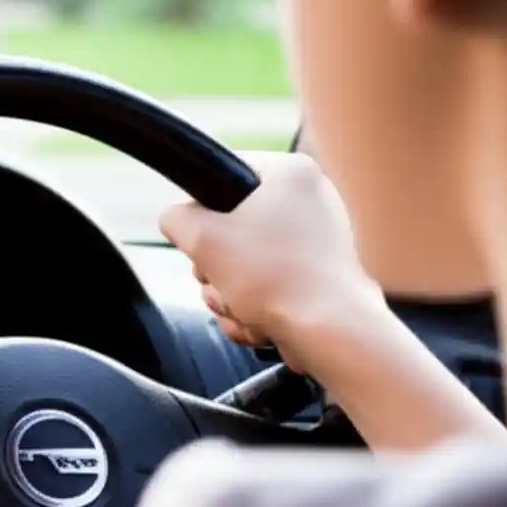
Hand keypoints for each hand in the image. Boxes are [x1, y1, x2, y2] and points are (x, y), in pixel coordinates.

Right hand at [159, 153, 384, 371]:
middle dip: (216, 267)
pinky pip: (270, 289)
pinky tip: (259, 324)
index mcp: (292, 173)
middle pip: (232, 228)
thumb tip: (177, 220)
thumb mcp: (203, 238)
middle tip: (221, 278)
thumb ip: (176, 219)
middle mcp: (313, 200)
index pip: (224, 175)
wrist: (330, 334)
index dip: (202, 212)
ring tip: (243, 307)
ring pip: (246, 264)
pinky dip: (256, 310)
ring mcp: (319, 243)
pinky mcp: (319, 280)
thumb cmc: (274, 278)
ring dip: (230, 294)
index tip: (204, 239)